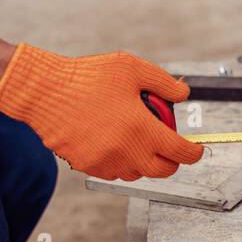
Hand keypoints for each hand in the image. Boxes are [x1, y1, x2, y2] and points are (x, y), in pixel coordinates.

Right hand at [0, 44, 202, 180]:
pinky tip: (115, 142)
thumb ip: (163, 82)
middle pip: (163, 171)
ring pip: (138, 173)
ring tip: (138, 139)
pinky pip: (113, 172)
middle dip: (172, 161)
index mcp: (142, 129)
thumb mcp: (131, 68)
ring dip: (145, 161)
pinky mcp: (88, 166)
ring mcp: (106, 162)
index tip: (196, 149)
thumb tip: (183, 93)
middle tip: (170, 148)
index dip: (194, 153)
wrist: (44, 91)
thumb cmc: (87, 77)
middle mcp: (127, 151)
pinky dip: (121, 162)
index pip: (180, 152)